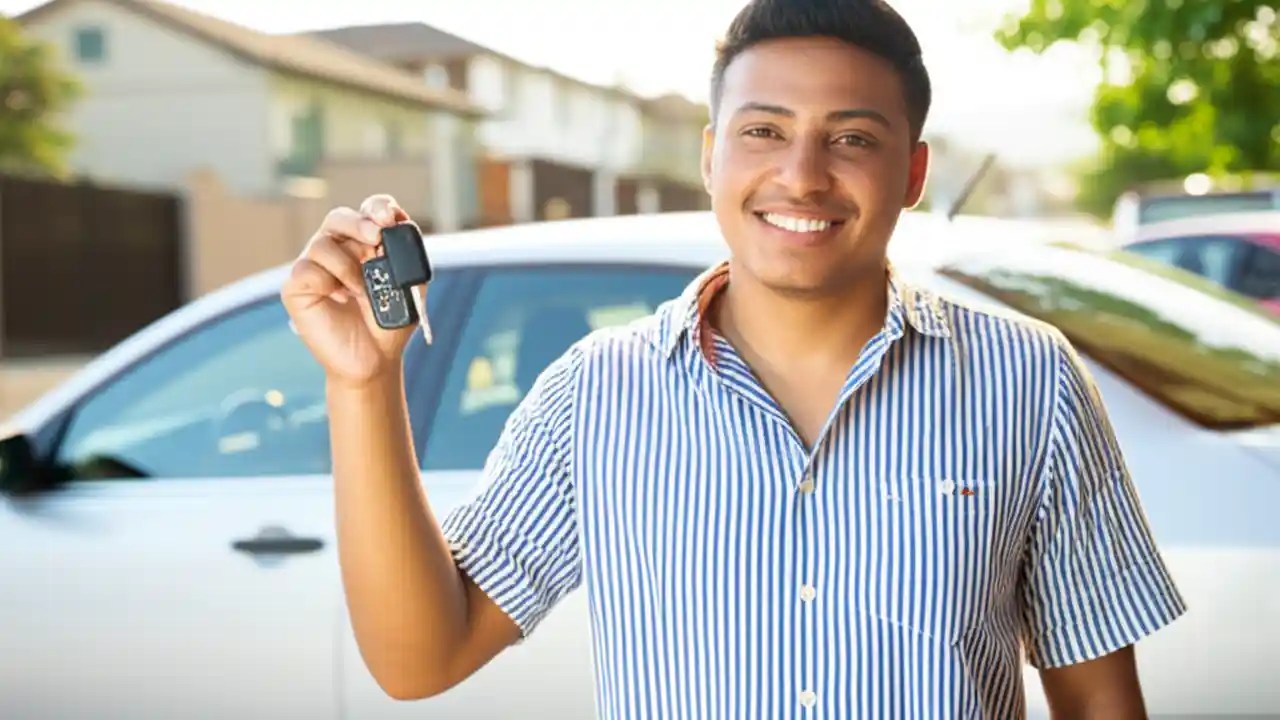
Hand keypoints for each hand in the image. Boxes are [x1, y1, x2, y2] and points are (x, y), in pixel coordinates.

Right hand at [281, 194, 418, 385]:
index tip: (390, 218)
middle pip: (339, 217)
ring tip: (362, 291)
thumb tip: (398, 223)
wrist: (376, 358)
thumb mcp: (410, 284)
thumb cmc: (391, 321)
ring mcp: (315, 266)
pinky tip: (340, 298)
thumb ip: (407, 253)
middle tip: (376, 237)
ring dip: (347, 265)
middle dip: (358, 223)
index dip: (377, 207)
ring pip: (321, 243)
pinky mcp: (298, 287)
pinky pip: (305, 270)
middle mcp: (338, 249)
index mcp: (365, 243)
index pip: (368, 210)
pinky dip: (327, 282)